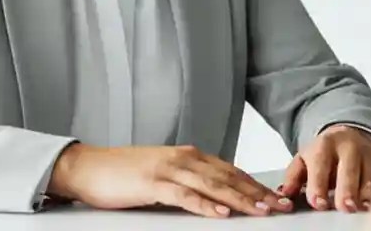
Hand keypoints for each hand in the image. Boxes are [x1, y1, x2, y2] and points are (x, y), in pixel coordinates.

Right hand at [47, 143, 291, 217]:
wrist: (88, 167)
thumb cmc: (124, 174)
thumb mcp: (164, 175)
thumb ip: (190, 182)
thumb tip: (217, 197)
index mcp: (189, 156)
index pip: (231, 172)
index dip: (256, 186)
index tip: (277, 199)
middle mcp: (184, 158)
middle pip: (229, 177)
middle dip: (257, 193)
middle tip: (282, 207)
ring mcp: (169, 169)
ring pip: (213, 185)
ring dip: (240, 199)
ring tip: (262, 211)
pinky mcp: (153, 183)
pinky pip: (185, 195)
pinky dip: (206, 205)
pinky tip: (221, 214)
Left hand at [281, 125, 370, 213]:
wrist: (347, 136)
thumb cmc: (324, 155)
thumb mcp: (304, 160)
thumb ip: (293, 177)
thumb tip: (285, 194)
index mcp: (325, 145)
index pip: (321, 164)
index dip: (319, 184)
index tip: (318, 202)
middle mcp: (350, 147)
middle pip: (350, 168)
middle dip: (347, 188)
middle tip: (345, 206)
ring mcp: (370, 154)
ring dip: (369, 191)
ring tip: (364, 206)